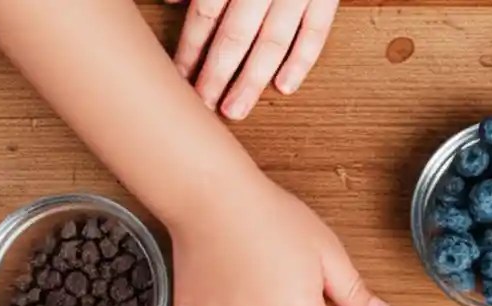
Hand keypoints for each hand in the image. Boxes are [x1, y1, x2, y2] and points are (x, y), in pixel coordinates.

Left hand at [167, 0, 339, 119]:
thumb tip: (175, 1)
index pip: (206, 14)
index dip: (190, 49)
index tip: (178, 78)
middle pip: (236, 35)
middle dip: (217, 75)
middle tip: (203, 105)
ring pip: (274, 40)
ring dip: (253, 80)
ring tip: (235, 108)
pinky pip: (316, 31)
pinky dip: (302, 60)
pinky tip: (284, 86)